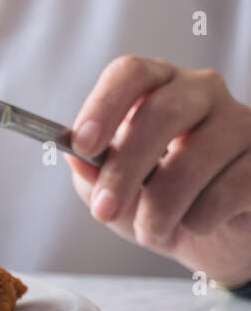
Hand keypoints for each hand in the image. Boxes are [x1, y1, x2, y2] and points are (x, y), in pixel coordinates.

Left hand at [66, 56, 250, 287]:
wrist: (216, 237)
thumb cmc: (156, 199)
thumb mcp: (113, 188)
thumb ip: (92, 171)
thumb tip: (76, 159)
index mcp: (157, 85)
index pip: (131, 73)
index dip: (104, 106)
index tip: (81, 146)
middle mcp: (202, 91)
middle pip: (161, 113)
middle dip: (125, 168)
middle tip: (104, 210)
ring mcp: (242, 121)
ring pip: (195, 157)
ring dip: (161, 205)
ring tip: (148, 232)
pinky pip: (233, 186)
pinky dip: (202, 215)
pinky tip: (195, 224)